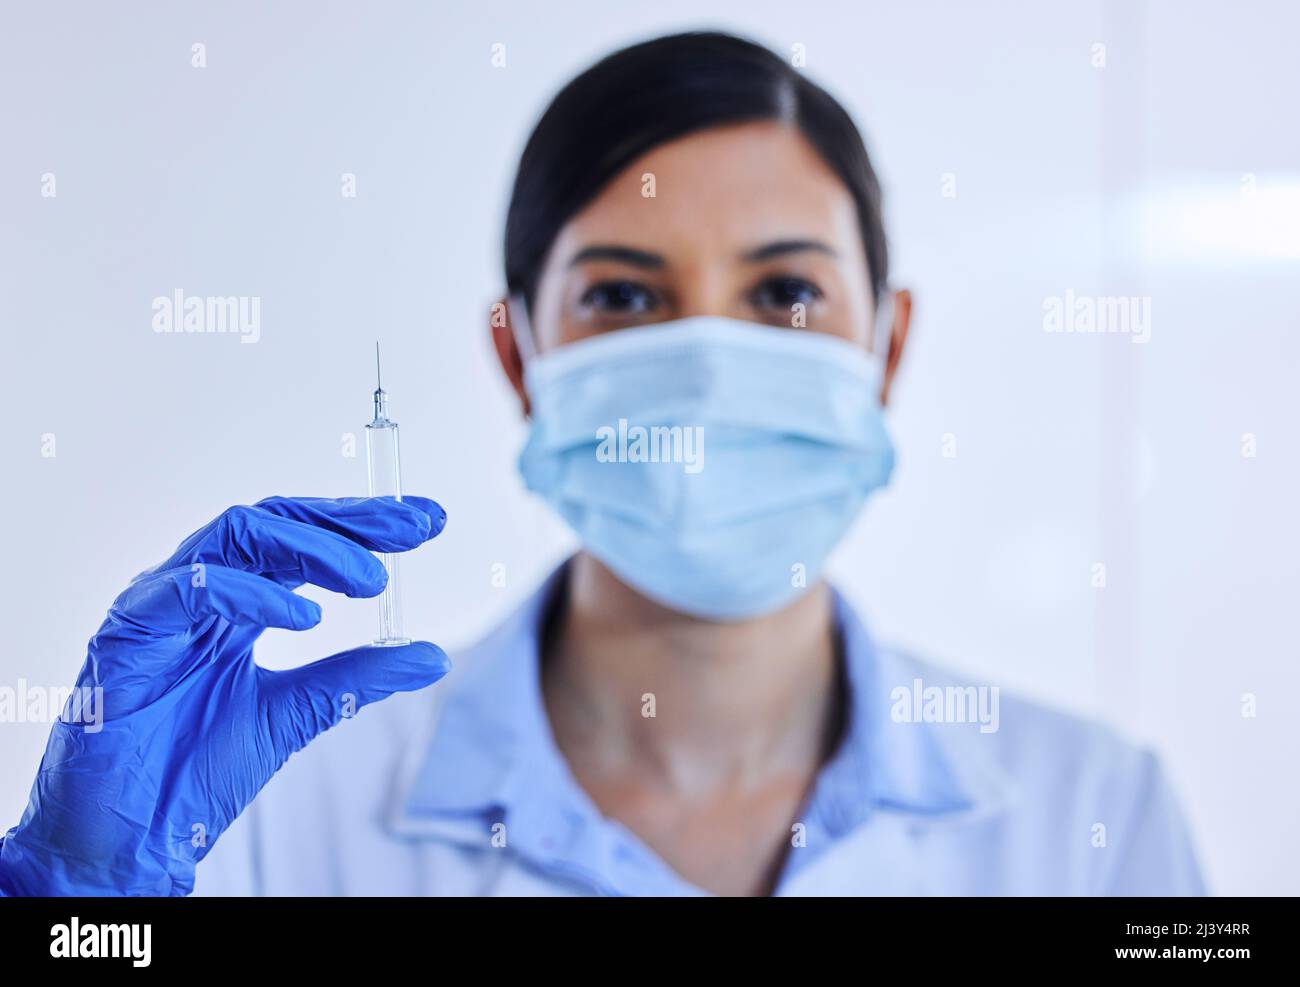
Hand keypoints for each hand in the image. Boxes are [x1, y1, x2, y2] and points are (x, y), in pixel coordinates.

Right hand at [0, 495, 449, 895]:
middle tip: (414, 528)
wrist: (130, 837)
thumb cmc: (196, 772)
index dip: (367, 526)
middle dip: (352, 520)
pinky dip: (250, 592)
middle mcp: (203, 590)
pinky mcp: (128, 631)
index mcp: (240, 603)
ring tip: (369, 579)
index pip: (307, 541)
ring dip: (313, 549)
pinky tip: (304, 615)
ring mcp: (164, 604)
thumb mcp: (297, 715)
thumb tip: (433, 655)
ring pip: (238, 534)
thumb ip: (357, 678)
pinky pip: (188, 587)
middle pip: (279, 522)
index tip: (430, 522)